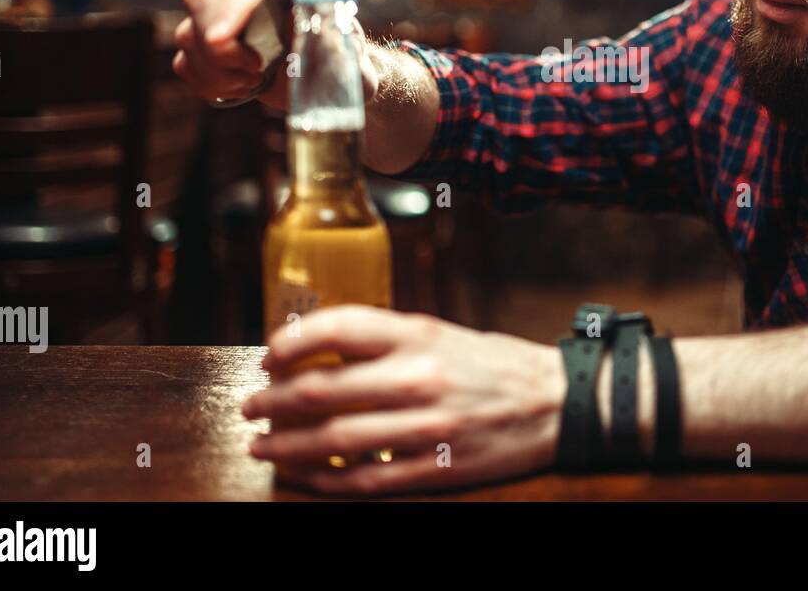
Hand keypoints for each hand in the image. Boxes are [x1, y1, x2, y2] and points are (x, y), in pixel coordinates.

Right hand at [175, 0, 383, 109]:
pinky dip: (208, 83)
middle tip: (255, 70)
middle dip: (220, 46)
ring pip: (189, 35)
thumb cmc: (341, 61)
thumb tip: (311, 22)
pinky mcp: (203, 49)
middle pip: (202, 0)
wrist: (327, 80)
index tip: (223, 40)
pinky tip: (239, 87)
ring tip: (256, 79)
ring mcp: (217, 20)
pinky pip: (184, 63)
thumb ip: (333, 37)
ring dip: (219, 71)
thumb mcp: (347, 52)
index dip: (233, 7)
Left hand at [243, 306, 566, 494]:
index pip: (336, 328)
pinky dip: (325, 478)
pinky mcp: (436, 467)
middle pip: (320, 389)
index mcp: (419, 335)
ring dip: (286, 445)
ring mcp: (426, 426)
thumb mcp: (442, 334)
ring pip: (333, 440)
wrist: (557, 401)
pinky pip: (366, 477)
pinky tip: (305, 476)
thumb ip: (388, 340)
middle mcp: (418, 377)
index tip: (266, 357)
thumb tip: (321, 350)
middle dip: (272, 401)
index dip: (289, 343)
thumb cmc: (495, 364)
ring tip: (262, 446)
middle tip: (250, 408)